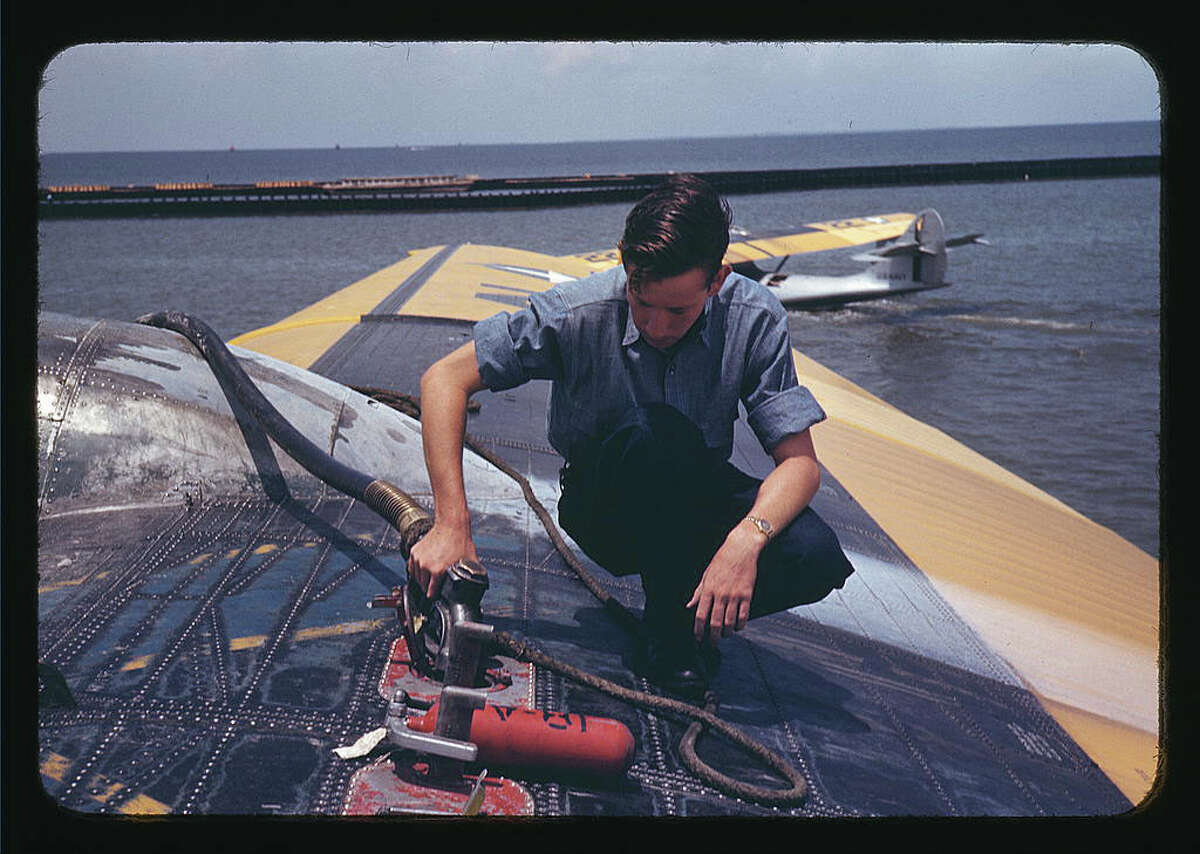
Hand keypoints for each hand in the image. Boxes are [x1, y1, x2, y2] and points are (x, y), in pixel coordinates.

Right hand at [407, 521, 477, 599]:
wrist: (451, 525)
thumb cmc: (460, 541)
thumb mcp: (469, 562)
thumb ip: (470, 576)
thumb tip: (477, 586)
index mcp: (437, 571)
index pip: (430, 593)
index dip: (434, 596)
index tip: (437, 597)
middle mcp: (425, 566)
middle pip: (423, 586)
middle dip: (429, 588)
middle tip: (436, 587)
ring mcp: (418, 559)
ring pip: (416, 577)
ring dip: (422, 579)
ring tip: (430, 579)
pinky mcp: (414, 552)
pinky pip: (412, 567)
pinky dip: (416, 570)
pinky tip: (424, 570)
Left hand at [686, 522, 763, 643]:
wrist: (741, 549)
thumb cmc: (722, 560)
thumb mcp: (706, 575)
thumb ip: (698, 593)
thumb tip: (689, 606)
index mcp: (708, 589)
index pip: (700, 615)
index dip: (698, 630)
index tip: (698, 638)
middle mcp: (720, 594)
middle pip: (715, 622)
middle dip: (712, 637)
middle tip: (712, 644)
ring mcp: (734, 595)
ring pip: (730, 622)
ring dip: (726, 633)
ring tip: (724, 635)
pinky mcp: (747, 595)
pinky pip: (743, 616)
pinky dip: (740, 625)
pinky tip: (738, 627)